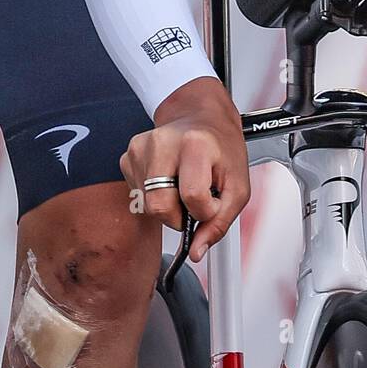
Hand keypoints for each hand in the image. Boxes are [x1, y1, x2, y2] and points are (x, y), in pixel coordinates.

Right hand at [120, 77, 249, 261]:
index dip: (205, 210)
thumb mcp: (237, 185)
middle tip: (193, 200)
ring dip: (168, 204)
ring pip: (147, 204)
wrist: (202, 117)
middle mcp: (163, 142)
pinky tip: (168, 177)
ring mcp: (141, 147)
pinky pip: (138, 193)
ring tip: (182, 182)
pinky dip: (155, 194)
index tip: (212, 202)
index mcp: (195, 144)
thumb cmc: (221, 149)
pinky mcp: (129, 155)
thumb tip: (196, 251)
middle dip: (178, 215)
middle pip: (159, 206)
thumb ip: (220, 223)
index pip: (193, 198)